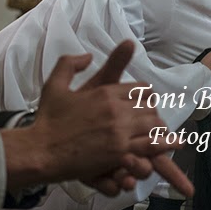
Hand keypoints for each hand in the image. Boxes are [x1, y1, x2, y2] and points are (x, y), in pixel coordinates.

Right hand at [4, 40, 192, 194]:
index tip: (142, 103)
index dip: (145, 96)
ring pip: (154, 125)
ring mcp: (119, 132)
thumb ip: (70, 63)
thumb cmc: (47, 119)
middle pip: (151, 107)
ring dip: (158, 128)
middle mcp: (116, 110)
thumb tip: (88, 55)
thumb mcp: (55, 84)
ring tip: (162, 133)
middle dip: (152, 112)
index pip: (141, 89)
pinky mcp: (119, 154)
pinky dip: (162, 144)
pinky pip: (150, 146)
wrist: (40, 150)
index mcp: (105, 92)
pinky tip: (171, 144)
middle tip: (150, 120)